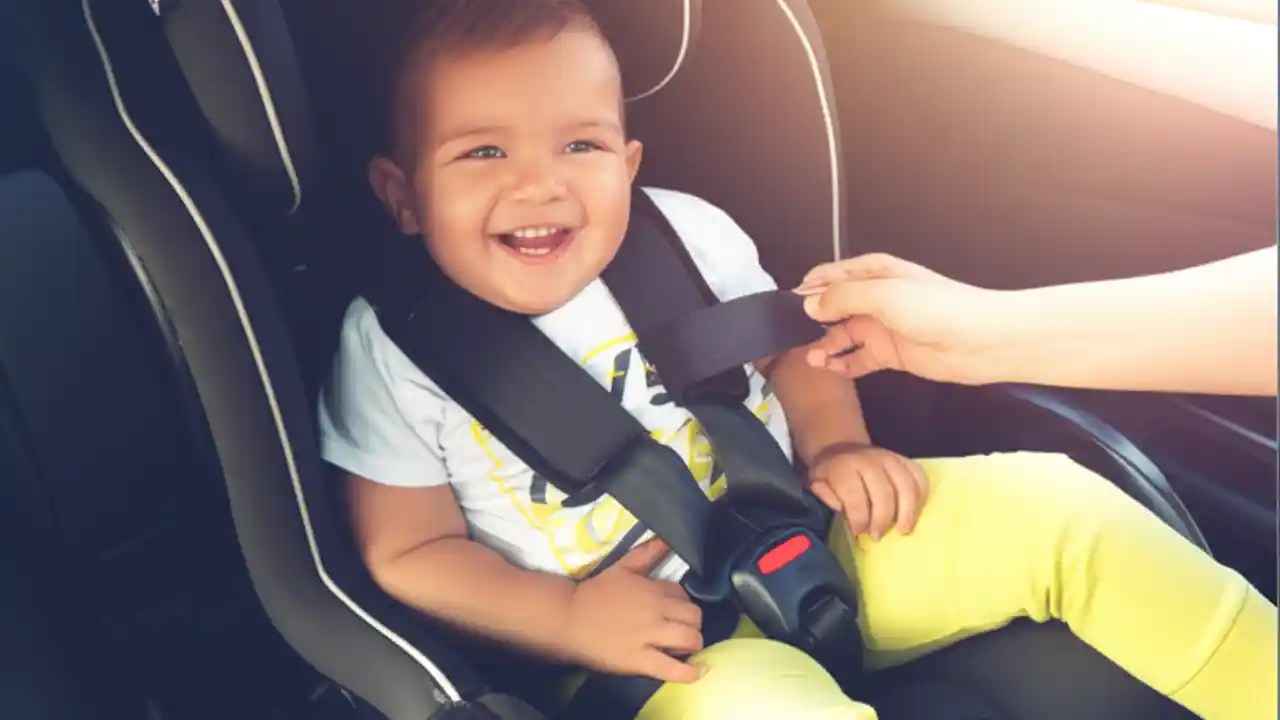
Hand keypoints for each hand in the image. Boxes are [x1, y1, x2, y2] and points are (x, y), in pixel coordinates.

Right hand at [562, 540, 703, 682]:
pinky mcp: (638, 660)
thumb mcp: (622, 568)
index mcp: (652, 589)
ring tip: (684, 648)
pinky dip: (688, 673)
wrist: (568, 618)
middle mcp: (655, 611)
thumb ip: (646, 554)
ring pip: (689, 639)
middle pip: (693, 617)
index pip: (683, 594)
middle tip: (683, 630)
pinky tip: (696, 672)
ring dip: (692, 644)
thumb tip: (666, 540)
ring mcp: (648, 636)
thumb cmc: (594, 593)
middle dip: (693, 624)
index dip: (682, 603)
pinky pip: (671, 669)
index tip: (675, 611)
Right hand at [795, 253, 1005, 384]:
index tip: (785, 309)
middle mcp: (875, 297)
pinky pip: (857, 358)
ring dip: (824, 346)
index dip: (806, 292)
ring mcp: (883, 326)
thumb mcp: (884, 294)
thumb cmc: (941, 309)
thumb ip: (843, 297)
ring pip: (841, 335)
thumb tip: (809, 304)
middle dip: (810, 322)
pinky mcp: (891, 352)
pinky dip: (841, 364)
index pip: (828, 277)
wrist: (982, 341)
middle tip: (790, 339)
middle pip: (831, 307)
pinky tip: (829, 369)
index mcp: (873, 273)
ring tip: (810, 360)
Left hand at [808, 444, 928, 539]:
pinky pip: (919, 477)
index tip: (857, 533)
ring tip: (903, 530)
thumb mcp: (817, 484)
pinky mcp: (904, 460)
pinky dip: (921, 496)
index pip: (856, 497)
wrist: (841, 448)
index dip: (858, 519)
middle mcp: (870, 460)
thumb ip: (824, 497)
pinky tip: (916, 512)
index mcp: (845, 467)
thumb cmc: (830, 475)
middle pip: (884, 494)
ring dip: (907, 512)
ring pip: (906, 486)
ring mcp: (890, 458)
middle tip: (877, 536)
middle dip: (882, 520)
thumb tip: (840, 510)